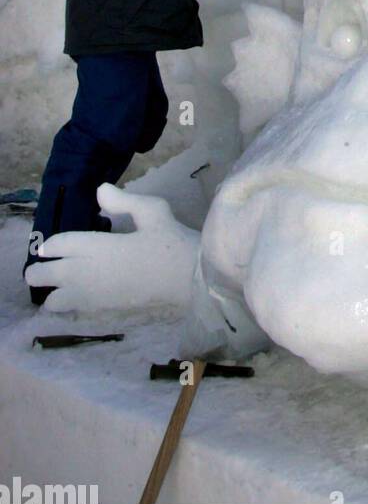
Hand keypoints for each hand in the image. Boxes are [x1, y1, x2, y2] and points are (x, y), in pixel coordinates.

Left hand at [24, 184, 199, 312]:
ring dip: (52, 291)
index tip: (52, 245)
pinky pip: (73, 312)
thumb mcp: (153, 212)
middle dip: (40, 270)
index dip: (51, 244)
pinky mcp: (104, 312)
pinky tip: (78, 296)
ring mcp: (95, 296)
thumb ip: (123, 201)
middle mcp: (89, 273)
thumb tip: (100, 191)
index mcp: (99, 247)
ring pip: (54, 300)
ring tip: (60, 283)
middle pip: (46, 275)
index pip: (60, 244)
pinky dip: (68, 305)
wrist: (191, 281)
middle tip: (44, 264)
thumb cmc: (173, 243)